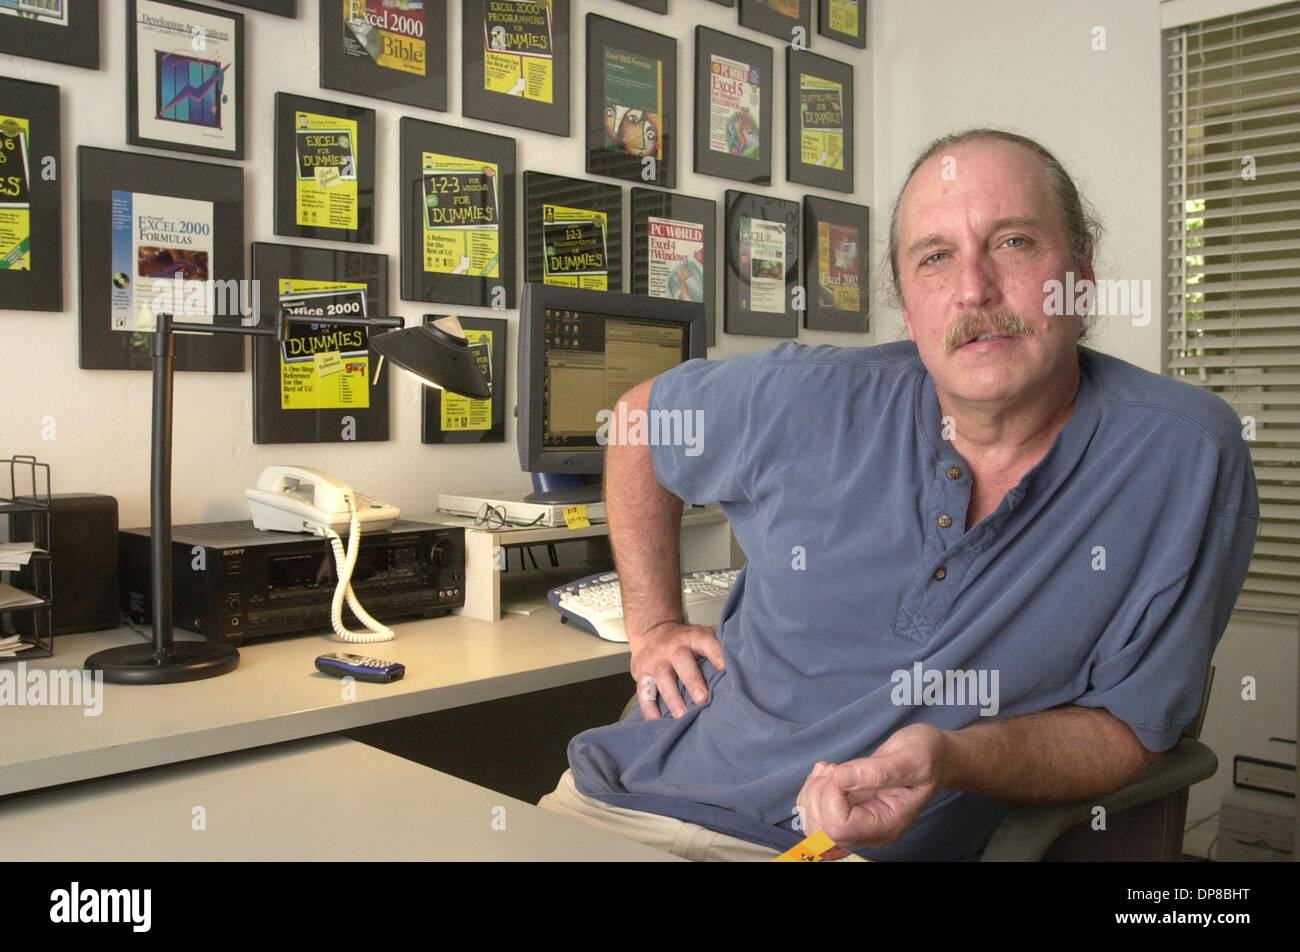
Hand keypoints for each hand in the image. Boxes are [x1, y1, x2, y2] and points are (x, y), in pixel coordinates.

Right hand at [629, 621, 724, 719]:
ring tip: (682, 716)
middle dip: (693, 681)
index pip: (707, 643)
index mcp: (693, 638)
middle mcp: (673, 648)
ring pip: (663, 680)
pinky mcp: (641, 673)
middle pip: (682, 662)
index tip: (726, 669)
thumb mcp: (702, 635)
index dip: (717, 655)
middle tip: (703, 699)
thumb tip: (750, 662)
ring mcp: (656, 661)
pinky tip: (657, 721)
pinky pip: (644, 693)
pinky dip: (649, 709)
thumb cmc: (686, 640)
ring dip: (673, 699)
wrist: (652, 631)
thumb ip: (721, 645)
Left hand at [796, 723, 949, 848]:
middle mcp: (870, 830)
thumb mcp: (914, 758)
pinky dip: (812, 788)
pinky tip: (828, 770)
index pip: (839, 827)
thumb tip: (843, 778)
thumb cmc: (930, 756)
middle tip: (836, 767)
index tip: (843, 771)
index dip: (831, 797)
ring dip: (812, 790)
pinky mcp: (848, 809)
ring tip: (831, 768)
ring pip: (814, 822)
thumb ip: (881, 771)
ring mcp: (858, 821)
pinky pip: (815, 810)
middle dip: (818, 794)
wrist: (936, 757)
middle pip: (821, 830)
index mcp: (887, 824)